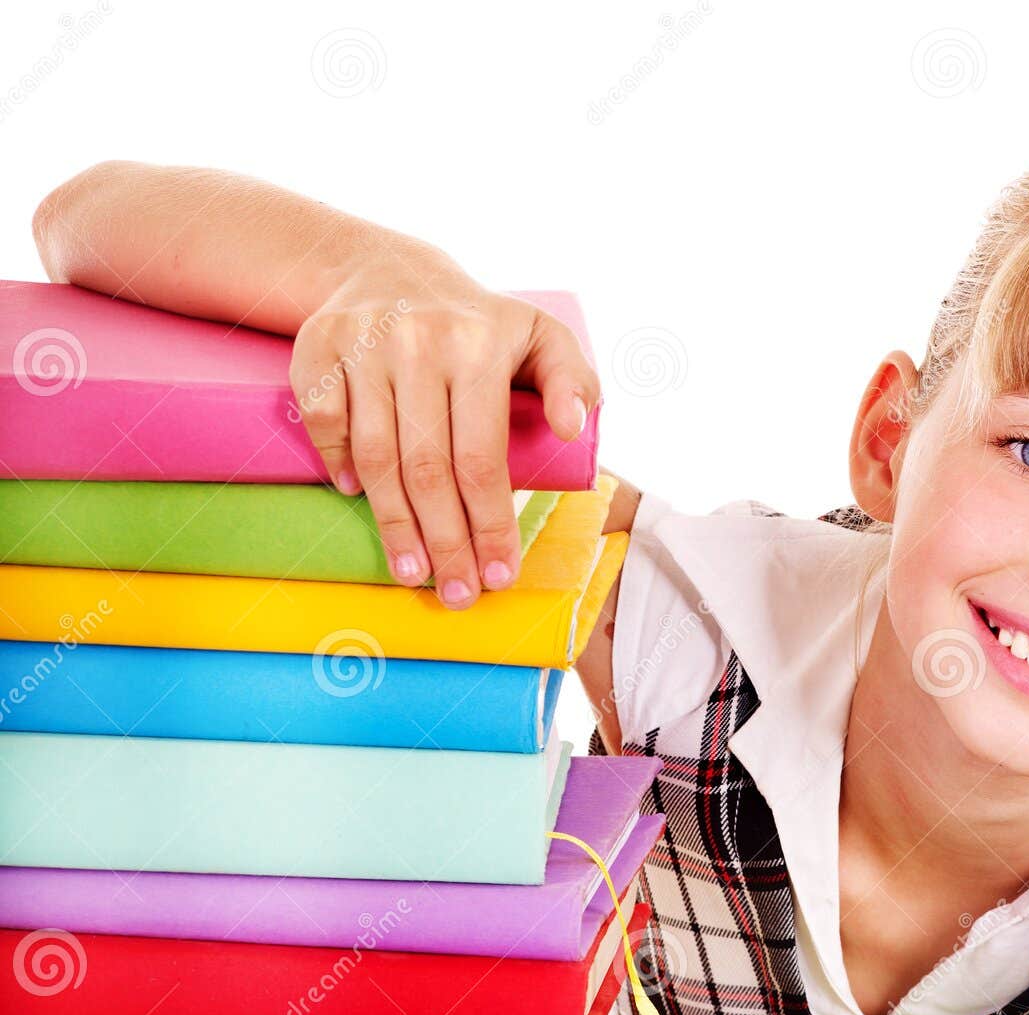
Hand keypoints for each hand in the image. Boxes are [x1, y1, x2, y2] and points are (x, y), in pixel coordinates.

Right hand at [289, 255, 598, 606]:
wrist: (390, 268)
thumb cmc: (479, 324)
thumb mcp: (541, 338)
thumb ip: (572, 380)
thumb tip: (572, 428)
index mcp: (476, 346)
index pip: (482, 458)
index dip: (491, 525)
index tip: (500, 575)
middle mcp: (416, 342)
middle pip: (429, 468)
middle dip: (446, 542)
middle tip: (458, 594)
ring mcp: (362, 344)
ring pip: (376, 455)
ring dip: (394, 524)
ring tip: (412, 573)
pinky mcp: (318, 347)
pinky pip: (325, 422)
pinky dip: (339, 463)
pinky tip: (359, 497)